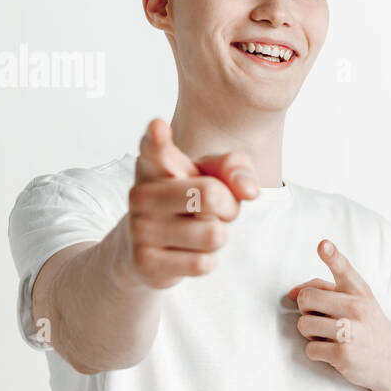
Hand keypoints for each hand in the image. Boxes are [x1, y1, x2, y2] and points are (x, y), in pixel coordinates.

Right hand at [121, 117, 258, 289]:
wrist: (146, 250)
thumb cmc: (188, 203)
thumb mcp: (212, 176)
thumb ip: (234, 168)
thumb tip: (250, 190)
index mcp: (155, 163)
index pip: (155, 147)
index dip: (158, 139)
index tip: (158, 128)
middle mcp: (140, 193)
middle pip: (212, 195)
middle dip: (229, 207)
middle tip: (216, 210)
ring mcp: (140, 228)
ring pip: (213, 234)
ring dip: (218, 235)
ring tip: (198, 230)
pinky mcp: (145, 262)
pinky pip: (203, 263)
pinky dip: (207, 260)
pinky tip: (186, 253)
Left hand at [288, 239, 390, 390]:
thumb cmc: (367, 327)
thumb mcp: (357, 302)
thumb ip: (324, 290)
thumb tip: (292, 293)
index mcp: (360, 290)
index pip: (344, 269)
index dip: (332, 256)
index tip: (323, 245)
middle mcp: (357, 307)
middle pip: (306, 298)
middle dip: (306, 310)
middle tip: (321, 318)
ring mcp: (351, 331)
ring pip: (304, 324)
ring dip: (310, 333)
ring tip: (329, 336)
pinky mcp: (344, 354)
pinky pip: (310, 348)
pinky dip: (317, 352)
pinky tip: (334, 352)